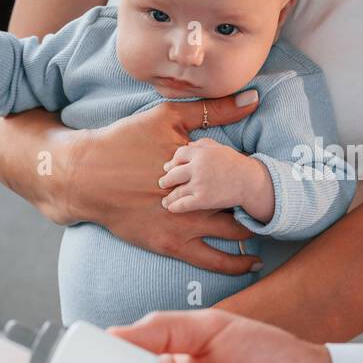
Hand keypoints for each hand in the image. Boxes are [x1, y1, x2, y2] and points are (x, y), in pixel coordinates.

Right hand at [59, 93, 265, 274]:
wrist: (86, 175)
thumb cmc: (125, 141)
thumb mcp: (169, 117)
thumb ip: (214, 111)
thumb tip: (253, 98)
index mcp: (201, 172)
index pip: (243, 179)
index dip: (259, 182)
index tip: (273, 183)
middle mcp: (197, 202)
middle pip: (243, 210)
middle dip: (261, 210)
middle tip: (276, 210)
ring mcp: (184, 227)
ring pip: (232, 239)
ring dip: (252, 239)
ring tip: (267, 237)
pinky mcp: (169, 246)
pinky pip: (211, 262)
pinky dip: (233, 265)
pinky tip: (249, 265)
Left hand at [159, 138, 272, 219]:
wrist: (251, 182)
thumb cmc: (236, 164)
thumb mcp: (220, 148)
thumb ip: (202, 144)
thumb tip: (187, 146)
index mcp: (201, 153)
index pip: (178, 155)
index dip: (172, 162)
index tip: (169, 168)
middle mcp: (197, 167)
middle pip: (172, 173)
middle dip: (166, 179)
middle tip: (162, 183)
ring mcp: (199, 184)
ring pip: (176, 191)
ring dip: (169, 196)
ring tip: (165, 201)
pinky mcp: (202, 200)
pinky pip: (183, 204)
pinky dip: (175, 206)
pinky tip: (171, 208)